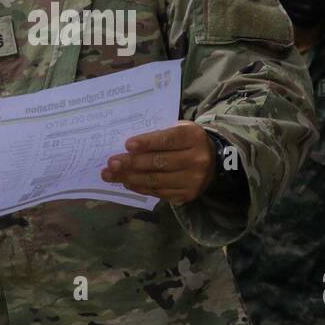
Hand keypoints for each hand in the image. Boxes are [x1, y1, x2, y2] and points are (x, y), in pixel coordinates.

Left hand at [100, 120, 215, 205]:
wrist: (213, 162)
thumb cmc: (187, 141)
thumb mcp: (179, 129)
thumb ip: (159, 133)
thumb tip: (127, 146)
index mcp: (194, 137)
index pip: (168, 140)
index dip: (147, 142)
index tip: (127, 145)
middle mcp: (197, 159)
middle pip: (159, 162)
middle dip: (132, 163)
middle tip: (112, 163)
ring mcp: (193, 180)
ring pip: (156, 180)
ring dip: (130, 178)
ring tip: (111, 175)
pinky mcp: (187, 195)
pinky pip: (158, 192)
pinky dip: (140, 187)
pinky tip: (126, 182)